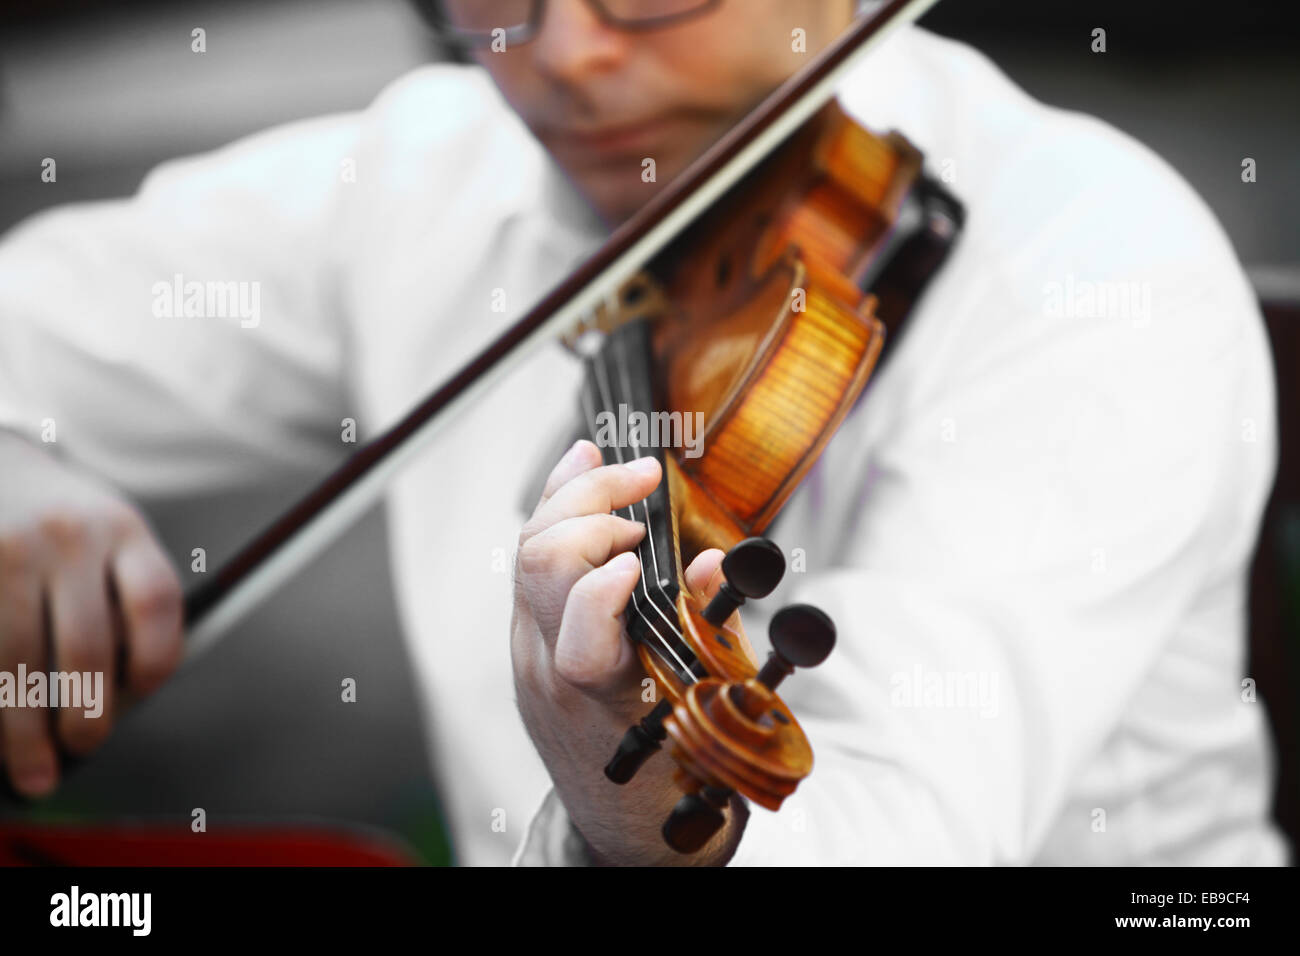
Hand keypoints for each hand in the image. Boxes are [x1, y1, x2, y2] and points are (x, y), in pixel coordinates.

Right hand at [0, 432, 182, 796]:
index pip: (156, 601)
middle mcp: (66, 535)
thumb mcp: (109, 531)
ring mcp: (6, 550)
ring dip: (25, 732)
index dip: (157, 659)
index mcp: (121, 526)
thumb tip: (127, 694)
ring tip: (35, 767)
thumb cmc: (60, 519)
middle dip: (88, 716)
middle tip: (85, 745)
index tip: (142, 692)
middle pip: (88, 648)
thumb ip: (126, 594)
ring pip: (18, 663)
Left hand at [511, 439, 746, 864]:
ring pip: (525, 554)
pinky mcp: (526, 640)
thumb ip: (709, 633)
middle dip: (591, 503)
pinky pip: (529, 565)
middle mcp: (550, 670)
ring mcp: (529, 652)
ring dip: (570, 498)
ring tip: (618, 471)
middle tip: (644, 483)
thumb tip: (713, 562)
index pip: (579, 636)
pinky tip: (580, 478)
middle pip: (540, 565)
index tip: (643, 556)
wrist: (620, 827)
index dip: (603, 587)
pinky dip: (556, 513)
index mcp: (602, 699)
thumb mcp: (705, 712)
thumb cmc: (667, 777)